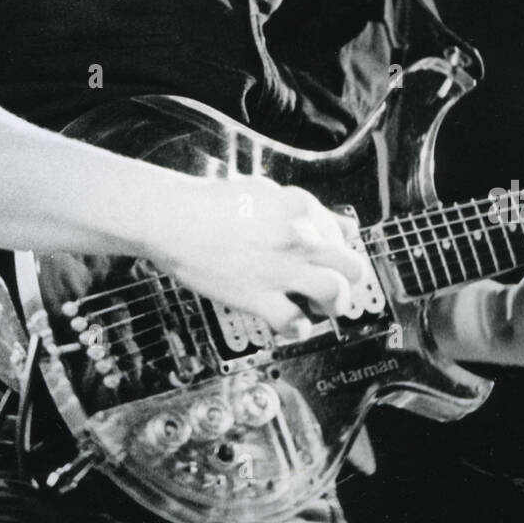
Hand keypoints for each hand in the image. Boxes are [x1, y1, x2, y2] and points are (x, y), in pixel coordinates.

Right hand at [146, 175, 363, 340]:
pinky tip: (289, 322)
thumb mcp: (266, 192)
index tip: (325, 258)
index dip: (337, 249)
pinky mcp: (257, 296)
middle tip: (333, 287)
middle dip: (348, 281)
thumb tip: (342, 225)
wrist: (171, 218)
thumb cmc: (210, 204)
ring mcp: (280, 268)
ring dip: (332, 305)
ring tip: (318, 306)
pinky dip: (297, 329)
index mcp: (300, 207)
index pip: (342, 235)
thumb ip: (307, 210)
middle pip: (352, 266)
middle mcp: (298, 238)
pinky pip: (295, 323)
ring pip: (334, 294)